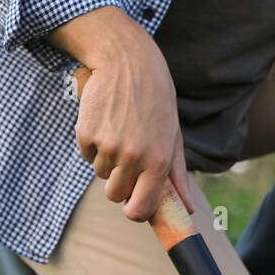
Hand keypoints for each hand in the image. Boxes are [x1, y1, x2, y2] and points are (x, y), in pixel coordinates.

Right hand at [52, 7, 193, 222]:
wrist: (128, 63)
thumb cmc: (156, 100)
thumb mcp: (173, 135)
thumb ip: (178, 175)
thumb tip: (189, 208)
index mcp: (158, 160)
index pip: (139, 209)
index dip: (134, 212)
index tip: (133, 206)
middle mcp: (132, 157)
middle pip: (115, 194)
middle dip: (119, 183)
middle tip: (128, 156)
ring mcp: (107, 146)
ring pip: (100, 173)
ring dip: (108, 159)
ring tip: (121, 130)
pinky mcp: (86, 134)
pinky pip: (87, 155)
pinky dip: (94, 144)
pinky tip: (106, 122)